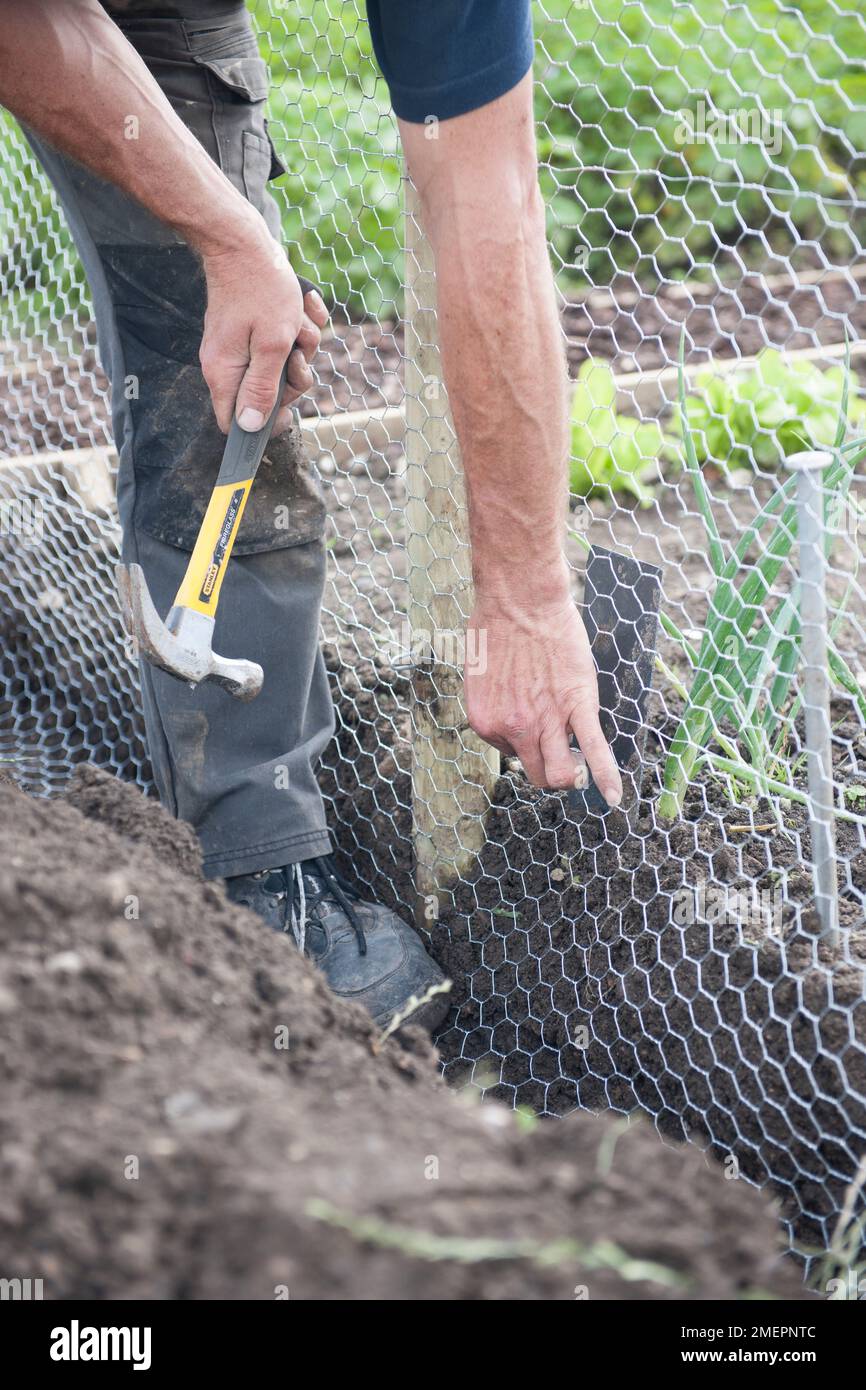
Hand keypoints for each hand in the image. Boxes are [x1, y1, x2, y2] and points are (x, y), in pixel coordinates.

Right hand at [198, 228, 328, 435]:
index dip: (263, 425)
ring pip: (280, 368)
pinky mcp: (250, 330)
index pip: (235, 424)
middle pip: (266, 397)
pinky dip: (298, 328)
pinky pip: (282, 343)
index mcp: (225, 374)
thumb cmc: (261, 290)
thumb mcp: (272, 345)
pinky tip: (302, 308)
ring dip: (301, 347)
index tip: (288, 410)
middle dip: (293, 377)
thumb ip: (262, 389)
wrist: (244, 243)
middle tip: (298, 351)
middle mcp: (227, 365)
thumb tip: (250, 428)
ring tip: (299, 322)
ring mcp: (238, 347)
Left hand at [465, 594, 621, 803]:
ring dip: (573, 776)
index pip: (509, 752)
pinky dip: (606, 777)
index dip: (523, 738)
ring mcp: (548, 720)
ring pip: (563, 773)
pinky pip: (595, 749)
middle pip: (537, 774)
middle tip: (562, 755)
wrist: (521, 598)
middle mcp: (515, 729)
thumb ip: (496, 703)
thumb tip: (512, 716)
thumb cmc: (497, 626)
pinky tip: (615, 797)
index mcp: (487, 723)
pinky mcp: (578, 705)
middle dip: (550, 768)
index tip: (534, 719)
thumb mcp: (480, 675)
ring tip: (581, 769)